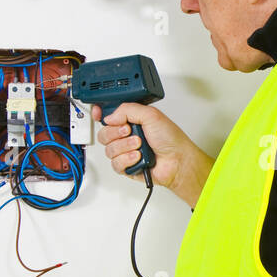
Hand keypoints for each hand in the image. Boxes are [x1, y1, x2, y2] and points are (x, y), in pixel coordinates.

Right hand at [95, 102, 212, 207]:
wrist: (178, 161)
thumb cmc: (171, 139)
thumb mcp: (151, 115)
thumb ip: (127, 110)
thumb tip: (110, 116)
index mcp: (131, 120)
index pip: (108, 116)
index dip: (100, 115)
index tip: (98, 114)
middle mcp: (127, 135)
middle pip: (104, 133)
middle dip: (115, 132)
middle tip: (129, 131)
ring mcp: (126, 151)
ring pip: (109, 149)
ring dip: (124, 146)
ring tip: (139, 145)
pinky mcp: (126, 166)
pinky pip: (115, 164)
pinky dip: (127, 159)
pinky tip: (138, 156)